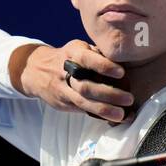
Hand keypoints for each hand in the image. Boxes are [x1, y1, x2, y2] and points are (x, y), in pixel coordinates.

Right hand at [19, 40, 133, 123]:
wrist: (36, 70)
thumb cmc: (67, 57)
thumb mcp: (78, 47)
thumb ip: (96, 53)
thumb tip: (124, 59)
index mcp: (72, 54)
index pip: (86, 59)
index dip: (103, 66)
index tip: (121, 72)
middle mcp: (65, 73)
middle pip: (86, 86)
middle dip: (109, 94)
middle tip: (128, 99)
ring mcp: (62, 90)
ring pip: (83, 102)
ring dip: (104, 109)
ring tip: (122, 114)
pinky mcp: (62, 103)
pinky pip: (81, 110)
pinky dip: (98, 115)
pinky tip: (113, 118)